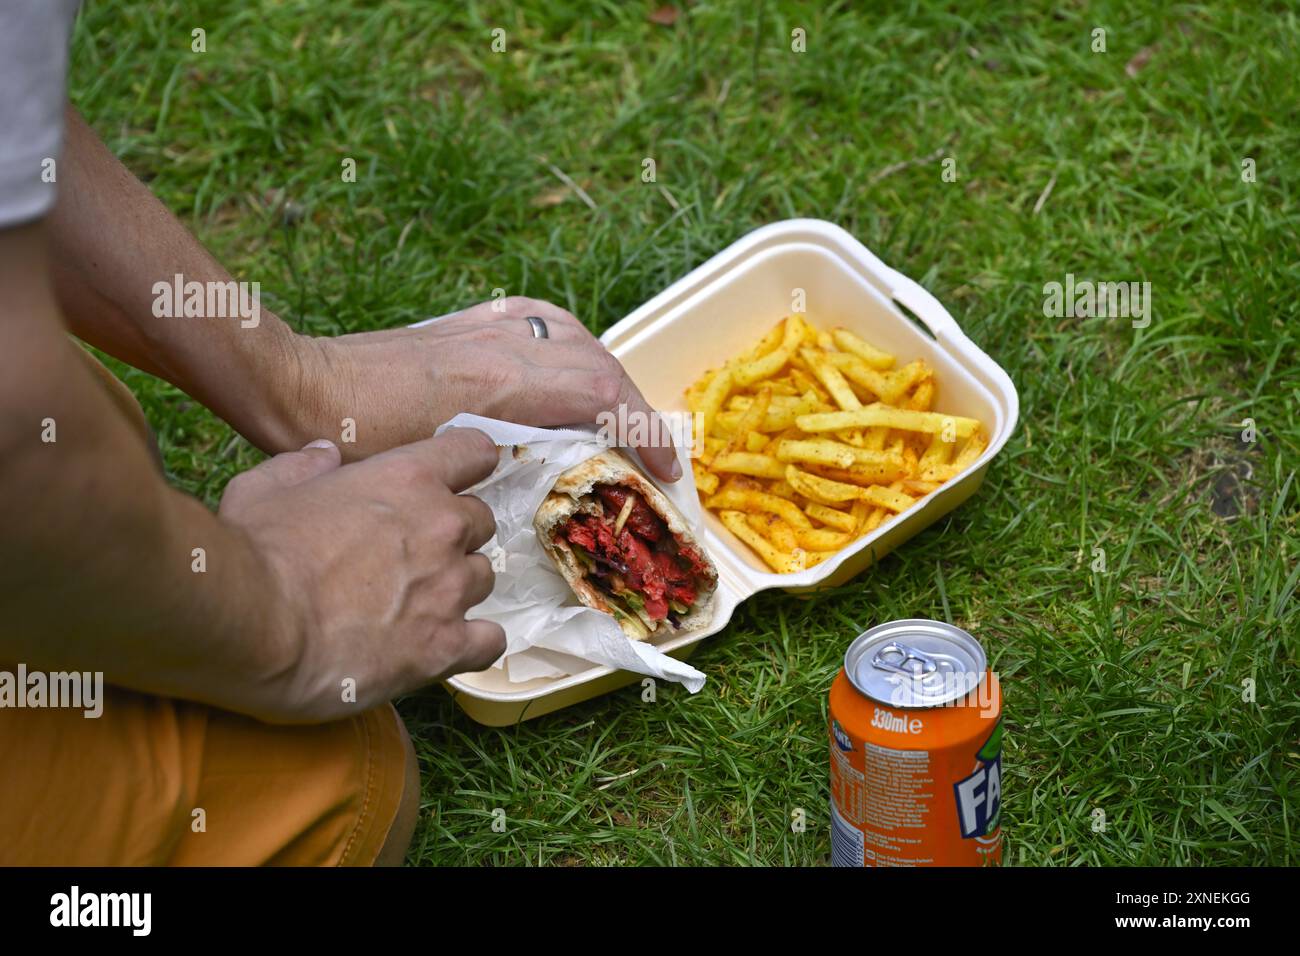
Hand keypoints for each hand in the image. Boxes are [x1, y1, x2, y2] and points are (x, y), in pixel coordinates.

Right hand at [218, 427, 504, 721]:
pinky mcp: (445, 646)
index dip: (467, 465)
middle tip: (412, 556)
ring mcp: (449, 588)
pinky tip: (445, 647)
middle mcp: (442, 527)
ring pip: (484, 578)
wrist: (251, 625)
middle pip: (481, 521)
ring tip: (417, 606)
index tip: (452, 481)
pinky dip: (473, 642)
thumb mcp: (264, 486)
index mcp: (407, 478)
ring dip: (458, 587)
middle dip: (454, 534)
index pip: (474, 451)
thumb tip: (324, 454)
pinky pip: (489, 641)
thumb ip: (302, 466)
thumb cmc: (252, 551)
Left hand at [285, 296, 681, 481]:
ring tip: (624, 416)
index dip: (646, 431)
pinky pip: (542, 320)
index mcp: (501, 382)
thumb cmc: (350, 440)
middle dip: (639, 411)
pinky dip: (574, 343)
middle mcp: (504, 345)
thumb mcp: (430, 470)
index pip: (603, 394)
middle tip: (656, 457)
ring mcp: (484, 329)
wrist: (297, 387)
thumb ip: (495, 468)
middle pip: (602, 366)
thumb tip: (548, 484)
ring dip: (612, 377)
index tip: (666, 472)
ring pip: (578, 338)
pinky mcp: (465, 324)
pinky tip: (574, 361)